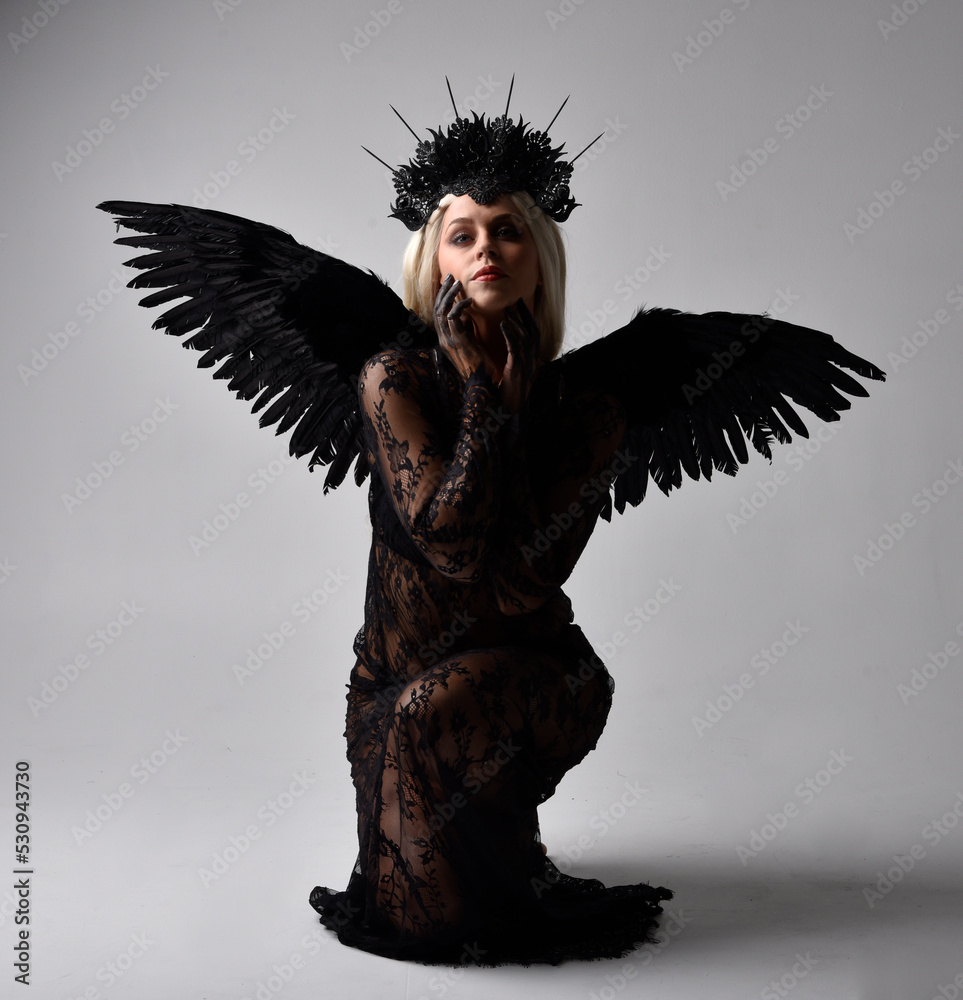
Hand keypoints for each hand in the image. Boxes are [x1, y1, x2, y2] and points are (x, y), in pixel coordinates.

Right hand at [433, 274, 492, 380]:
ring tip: (458, 283)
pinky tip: (469, 301)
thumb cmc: (479, 365)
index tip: (449, 284)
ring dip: (449, 295)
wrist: (481, 383)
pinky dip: (460, 307)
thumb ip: (464, 329)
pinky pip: (453, 318)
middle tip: (450, 277)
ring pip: (442, 312)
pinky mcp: (458, 342)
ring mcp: (449, 341)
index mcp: (445, 339)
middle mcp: (443, 339)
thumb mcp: (469, 343)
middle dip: (443, 291)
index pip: (438, 313)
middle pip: (437, 309)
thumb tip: (464, 315)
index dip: (442, 297)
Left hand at [499, 299, 540, 413]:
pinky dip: (510, 335)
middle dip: (525, 315)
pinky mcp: (516, 368)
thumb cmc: (512, 389)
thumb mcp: (518, 370)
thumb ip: (518, 356)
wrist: (512, 408)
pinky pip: (515, 348)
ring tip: (508, 311)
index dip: (528, 317)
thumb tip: (514, 343)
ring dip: (517, 322)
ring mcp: (526, 364)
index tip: (521, 304)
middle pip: (533, 331)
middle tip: (516, 301)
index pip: (534, 332)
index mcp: (533, 358)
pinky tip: (503, 325)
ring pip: (525, 337)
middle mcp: (533, 359)